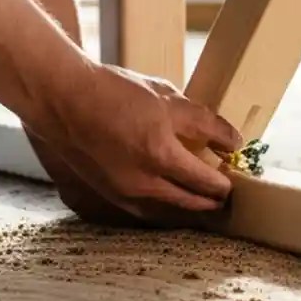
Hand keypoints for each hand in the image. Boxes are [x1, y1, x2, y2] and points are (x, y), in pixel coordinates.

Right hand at [26, 63, 241, 222]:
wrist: (64, 101)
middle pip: (195, 199)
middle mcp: (145, 179)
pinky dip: (168, 207)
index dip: (227, 173)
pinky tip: (176, 198)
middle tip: (228, 192)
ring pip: (173, 210)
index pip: (207, 175)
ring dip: (194, 206)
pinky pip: (150, 209)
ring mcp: (127, 191)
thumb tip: (227, 138)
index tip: (235, 163)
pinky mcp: (114, 194)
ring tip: (208, 198)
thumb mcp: (165, 94)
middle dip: (216, 198)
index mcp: (161, 152)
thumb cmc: (114, 91)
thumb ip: (200, 120)